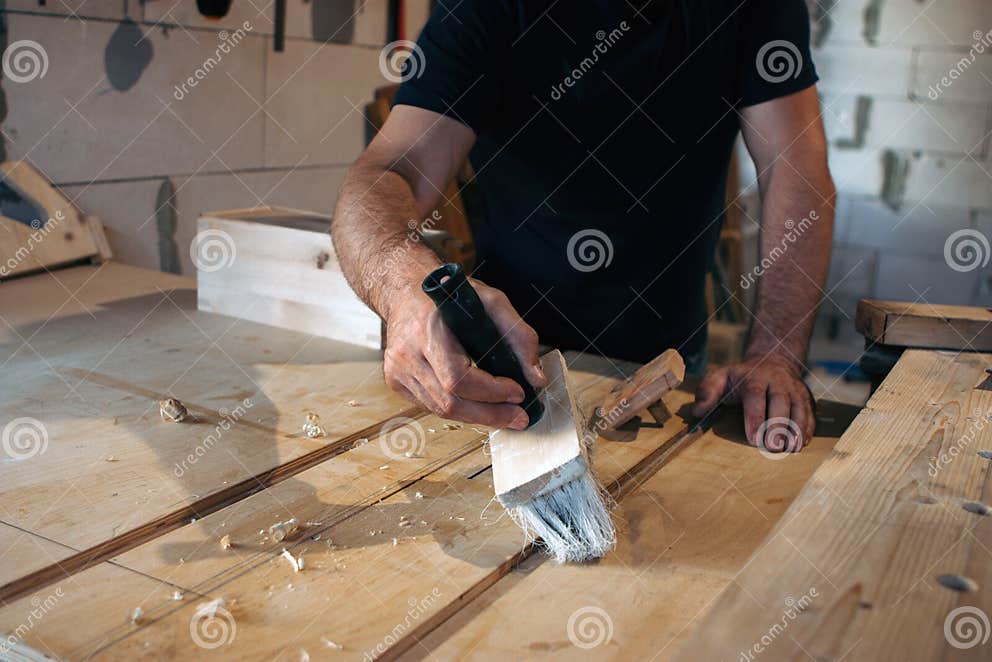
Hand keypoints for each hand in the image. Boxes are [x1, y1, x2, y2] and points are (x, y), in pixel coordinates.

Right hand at [382, 279, 547, 429]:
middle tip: (518, 417)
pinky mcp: (395, 380)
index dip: (490, 392)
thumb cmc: (448, 296)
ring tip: (504, 414)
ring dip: (477, 416)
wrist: (406, 291)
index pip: (457, 377)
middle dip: (489, 414)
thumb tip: (535, 377)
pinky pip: (431, 406)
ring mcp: (397, 370)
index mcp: (428, 330)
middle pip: (449, 403)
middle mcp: (407, 353)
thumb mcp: (491, 301)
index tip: (517, 392)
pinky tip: (476, 404)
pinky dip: (458, 408)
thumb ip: (519, 335)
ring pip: (440, 410)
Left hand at [691, 353, 813, 451]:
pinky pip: (809, 412)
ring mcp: (794, 389)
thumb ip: (707, 392)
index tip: (753, 437)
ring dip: (797, 428)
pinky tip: (803, 443)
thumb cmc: (741, 377)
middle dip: (778, 424)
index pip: (755, 396)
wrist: (772, 360)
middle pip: (781, 401)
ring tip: (792, 448)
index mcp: (754, 378)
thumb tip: (698, 411)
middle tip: (774, 447)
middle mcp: (777, 382)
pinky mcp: (805, 397)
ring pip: (799, 407)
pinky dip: (808, 427)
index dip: (755, 417)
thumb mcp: (720, 377)